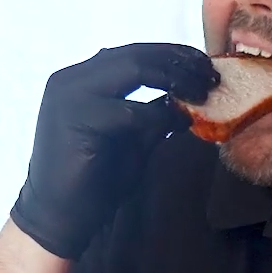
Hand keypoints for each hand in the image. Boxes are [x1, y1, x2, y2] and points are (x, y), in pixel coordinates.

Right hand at [10, 43, 220, 258]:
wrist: (60, 219)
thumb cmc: (97, 181)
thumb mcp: (134, 140)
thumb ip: (154, 114)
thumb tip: (190, 95)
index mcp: (80, 80)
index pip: (132, 53)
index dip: (172, 54)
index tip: (205, 65)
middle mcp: (70, 79)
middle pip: (134, 54)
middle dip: (178, 60)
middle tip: (211, 74)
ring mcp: (69, 95)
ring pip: (132, 69)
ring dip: (174, 78)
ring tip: (203, 92)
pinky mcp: (75, 118)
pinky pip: (129, 111)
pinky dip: (158, 116)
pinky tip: (179, 124)